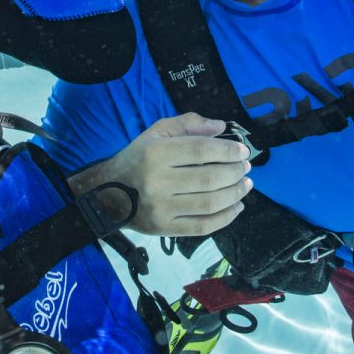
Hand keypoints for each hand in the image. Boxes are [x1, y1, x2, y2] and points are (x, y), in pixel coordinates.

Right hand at [80, 114, 251, 236]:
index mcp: (155, 154)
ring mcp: (161, 209)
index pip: (201, 150)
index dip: (227, 151)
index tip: (242, 151)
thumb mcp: (156, 133)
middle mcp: (157, 182)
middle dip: (235, 172)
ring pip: (210, 204)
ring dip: (235, 194)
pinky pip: (202, 227)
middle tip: (246, 167)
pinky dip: (226, 218)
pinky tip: (237, 206)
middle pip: (209, 179)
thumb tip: (221, 127)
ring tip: (246, 184)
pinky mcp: (164, 230)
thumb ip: (188, 124)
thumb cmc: (136, 159)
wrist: (106, 193)